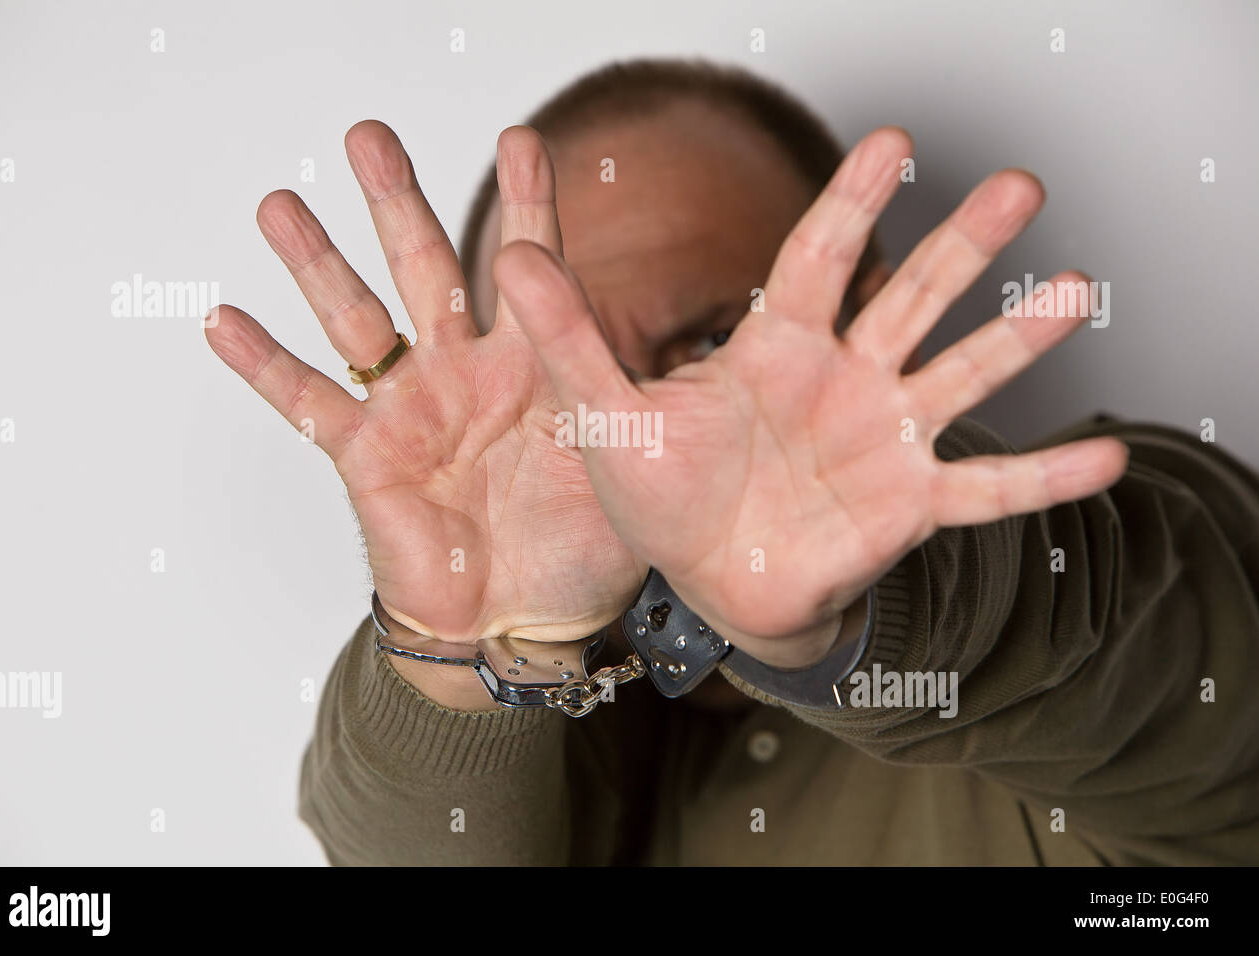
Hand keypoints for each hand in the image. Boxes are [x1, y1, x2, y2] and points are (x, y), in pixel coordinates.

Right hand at [206, 121, 643, 645]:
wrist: (525, 619)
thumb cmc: (578, 544)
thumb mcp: (617, 456)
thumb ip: (628, 391)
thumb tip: (690, 338)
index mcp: (529, 364)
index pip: (527, 268)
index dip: (525, 204)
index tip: (520, 139)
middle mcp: (462, 371)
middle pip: (423, 267)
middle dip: (396, 202)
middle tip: (368, 134)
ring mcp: (409, 408)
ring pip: (354, 319)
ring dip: (315, 262)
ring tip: (279, 205)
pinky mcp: (367, 455)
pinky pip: (309, 404)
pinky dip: (265, 366)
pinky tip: (224, 319)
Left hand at [494, 126, 1128, 668]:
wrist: (708, 583)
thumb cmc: (661, 496)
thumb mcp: (605, 413)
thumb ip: (570, 336)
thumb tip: (512, 258)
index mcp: (774, 345)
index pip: (821, 257)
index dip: (855, 202)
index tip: (894, 145)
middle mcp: (842, 378)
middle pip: (911, 297)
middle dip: (962, 245)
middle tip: (1017, 187)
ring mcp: (882, 439)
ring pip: (958, 377)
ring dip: (1016, 338)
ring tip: (1076, 291)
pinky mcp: (907, 507)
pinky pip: (983, 492)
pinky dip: (1040, 479)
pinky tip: (1104, 459)